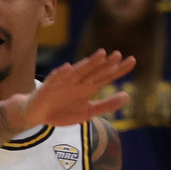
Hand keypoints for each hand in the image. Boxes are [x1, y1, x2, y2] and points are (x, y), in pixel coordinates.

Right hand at [13, 51, 135, 130]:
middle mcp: (78, 82)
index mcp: (88, 87)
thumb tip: (128, 96)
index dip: (119, 69)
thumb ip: (106, 104)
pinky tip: (69, 69)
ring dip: (88, 63)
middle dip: (105, 64)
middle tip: (118, 55)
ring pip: (78, 71)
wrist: (37, 114)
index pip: (106, 76)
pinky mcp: (48, 87)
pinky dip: (61, 74)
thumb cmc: (62, 111)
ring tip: (100, 55)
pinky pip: (55, 79)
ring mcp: (64, 83)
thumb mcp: (88, 112)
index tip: (132, 60)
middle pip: (94, 71)